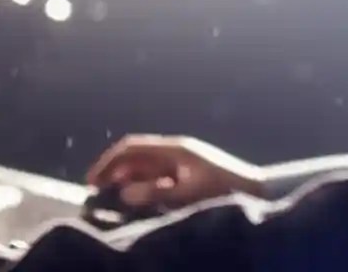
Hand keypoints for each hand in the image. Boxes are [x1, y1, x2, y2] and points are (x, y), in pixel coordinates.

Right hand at [86, 134, 264, 210]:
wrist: (255, 190)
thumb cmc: (224, 189)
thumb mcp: (188, 193)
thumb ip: (155, 193)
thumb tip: (125, 193)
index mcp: (174, 149)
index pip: (132, 148)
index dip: (109, 162)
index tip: (92, 181)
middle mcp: (175, 152)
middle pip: (136, 156)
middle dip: (113, 170)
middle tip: (95, 191)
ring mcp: (181, 163)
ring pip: (144, 167)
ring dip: (126, 179)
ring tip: (110, 197)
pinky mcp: (186, 175)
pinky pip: (156, 177)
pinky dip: (141, 186)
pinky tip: (135, 200)